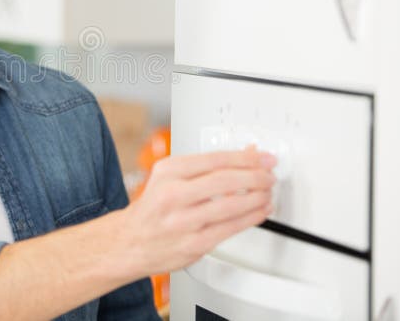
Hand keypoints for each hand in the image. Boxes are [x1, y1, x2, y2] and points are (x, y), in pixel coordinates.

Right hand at [122, 147, 275, 275]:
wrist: (130, 242)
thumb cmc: (153, 208)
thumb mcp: (169, 177)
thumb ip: (205, 167)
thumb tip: (243, 155)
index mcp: (168, 171)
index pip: (214, 159)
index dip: (245, 157)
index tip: (262, 156)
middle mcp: (173, 194)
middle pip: (225, 180)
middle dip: (256, 176)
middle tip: (269, 174)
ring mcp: (183, 221)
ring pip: (231, 205)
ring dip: (257, 197)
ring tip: (267, 192)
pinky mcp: (194, 244)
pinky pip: (231, 228)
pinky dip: (251, 218)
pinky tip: (259, 211)